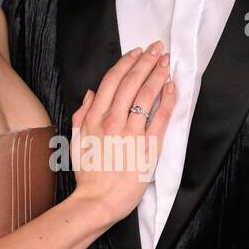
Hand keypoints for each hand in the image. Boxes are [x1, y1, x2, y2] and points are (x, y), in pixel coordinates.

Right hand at [70, 41, 175, 224]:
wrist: (99, 201)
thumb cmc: (88, 175)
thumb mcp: (76, 141)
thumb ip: (81, 115)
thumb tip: (90, 93)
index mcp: (94, 118)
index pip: (112, 81)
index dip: (126, 63)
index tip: (136, 52)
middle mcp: (112, 121)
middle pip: (131, 82)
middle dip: (145, 61)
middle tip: (156, 47)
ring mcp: (131, 133)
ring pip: (146, 95)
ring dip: (157, 74)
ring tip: (165, 61)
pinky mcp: (148, 147)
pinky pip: (160, 117)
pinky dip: (167, 99)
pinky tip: (172, 86)